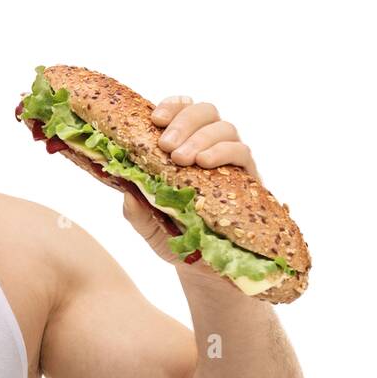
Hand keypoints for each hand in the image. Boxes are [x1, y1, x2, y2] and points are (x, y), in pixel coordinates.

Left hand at [121, 93, 260, 288]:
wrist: (208, 270)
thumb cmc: (177, 241)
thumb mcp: (150, 229)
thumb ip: (137, 213)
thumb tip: (126, 193)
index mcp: (182, 149)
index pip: (181, 111)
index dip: (171, 107)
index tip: (154, 118)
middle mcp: (208, 148)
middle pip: (205, 111)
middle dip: (184, 122)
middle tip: (166, 145)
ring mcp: (230, 162)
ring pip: (225, 127)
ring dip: (202, 138)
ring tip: (182, 159)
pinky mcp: (250, 179)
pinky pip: (243, 152)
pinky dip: (224, 152)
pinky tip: (205, 163)